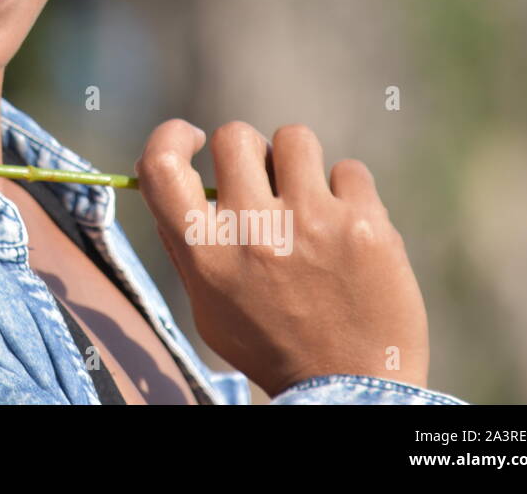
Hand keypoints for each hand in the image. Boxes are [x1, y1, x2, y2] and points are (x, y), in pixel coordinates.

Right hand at [134, 120, 430, 397]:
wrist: (353, 390)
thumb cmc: (273, 346)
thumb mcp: (209, 307)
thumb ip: (187, 246)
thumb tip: (174, 182)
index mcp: (206, 255)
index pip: (162, 164)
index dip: (171, 135)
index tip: (194, 139)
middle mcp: (253, 233)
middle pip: (235, 136)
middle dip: (249, 153)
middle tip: (266, 185)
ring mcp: (312, 224)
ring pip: (294, 139)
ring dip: (299, 164)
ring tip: (310, 204)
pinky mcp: (365, 226)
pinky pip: (348, 170)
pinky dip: (347, 193)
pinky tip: (349, 231)